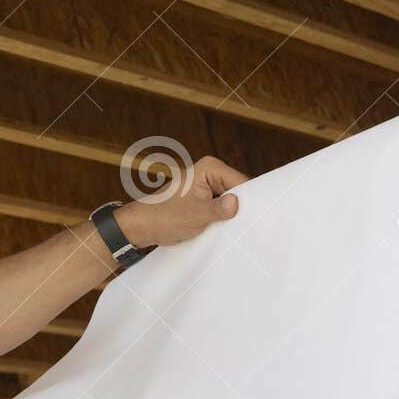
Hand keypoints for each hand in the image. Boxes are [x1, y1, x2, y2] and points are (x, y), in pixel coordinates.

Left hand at [113, 154, 249, 248]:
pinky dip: (224, 220)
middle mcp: (211, 174)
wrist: (143, 226)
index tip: (255, 218)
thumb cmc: (162, 216)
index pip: (241, 182)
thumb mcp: (194, 215)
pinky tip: (225, 230)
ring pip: (232, 202)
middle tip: (245, 227)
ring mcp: (209, 187)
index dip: (249, 200)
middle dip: (240, 209)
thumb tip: (236, 203)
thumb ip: (217, 210)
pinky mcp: (206, 200)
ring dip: (232, 216)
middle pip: (239, 191)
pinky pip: (223, 209)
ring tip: (232, 229)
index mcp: (210, 168)